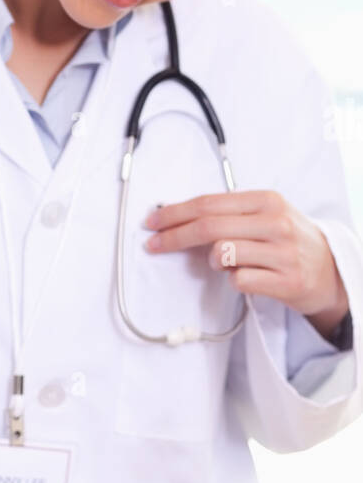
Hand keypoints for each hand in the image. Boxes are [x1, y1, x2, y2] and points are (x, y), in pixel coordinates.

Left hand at [144, 191, 348, 339]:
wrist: (331, 272)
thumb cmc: (288, 242)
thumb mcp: (265, 216)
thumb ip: (229, 213)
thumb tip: (177, 216)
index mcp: (267, 201)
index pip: (209, 203)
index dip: (175, 213)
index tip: (152, 222)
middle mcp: (276, 223)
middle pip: (209, 226)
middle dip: (174, 236)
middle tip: (154, 245)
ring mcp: (283, 253)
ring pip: (222, 253)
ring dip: (212, 261)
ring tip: (223, 263)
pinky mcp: (286, 281)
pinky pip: (239, 280)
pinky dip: (233, 281)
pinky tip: (246, 277)